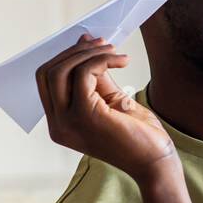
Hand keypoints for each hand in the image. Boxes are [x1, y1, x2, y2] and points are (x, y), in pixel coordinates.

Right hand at [34, 34, 176, 183]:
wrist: (156, 162)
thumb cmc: (137, 134)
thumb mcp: (110, 99)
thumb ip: (94, 74)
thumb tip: (84, 41)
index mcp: (59, 123)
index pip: (46, 81)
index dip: (65, 57)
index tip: (91, 45)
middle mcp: (57, 125)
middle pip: (48, 73)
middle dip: (75, 51)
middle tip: (104, 44)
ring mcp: (68, 123)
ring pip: (62, 71)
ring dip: (90, 53)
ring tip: (115, 52)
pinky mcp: (86, 116)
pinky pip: (84, 74)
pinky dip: (102, 60)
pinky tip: (123, 61)